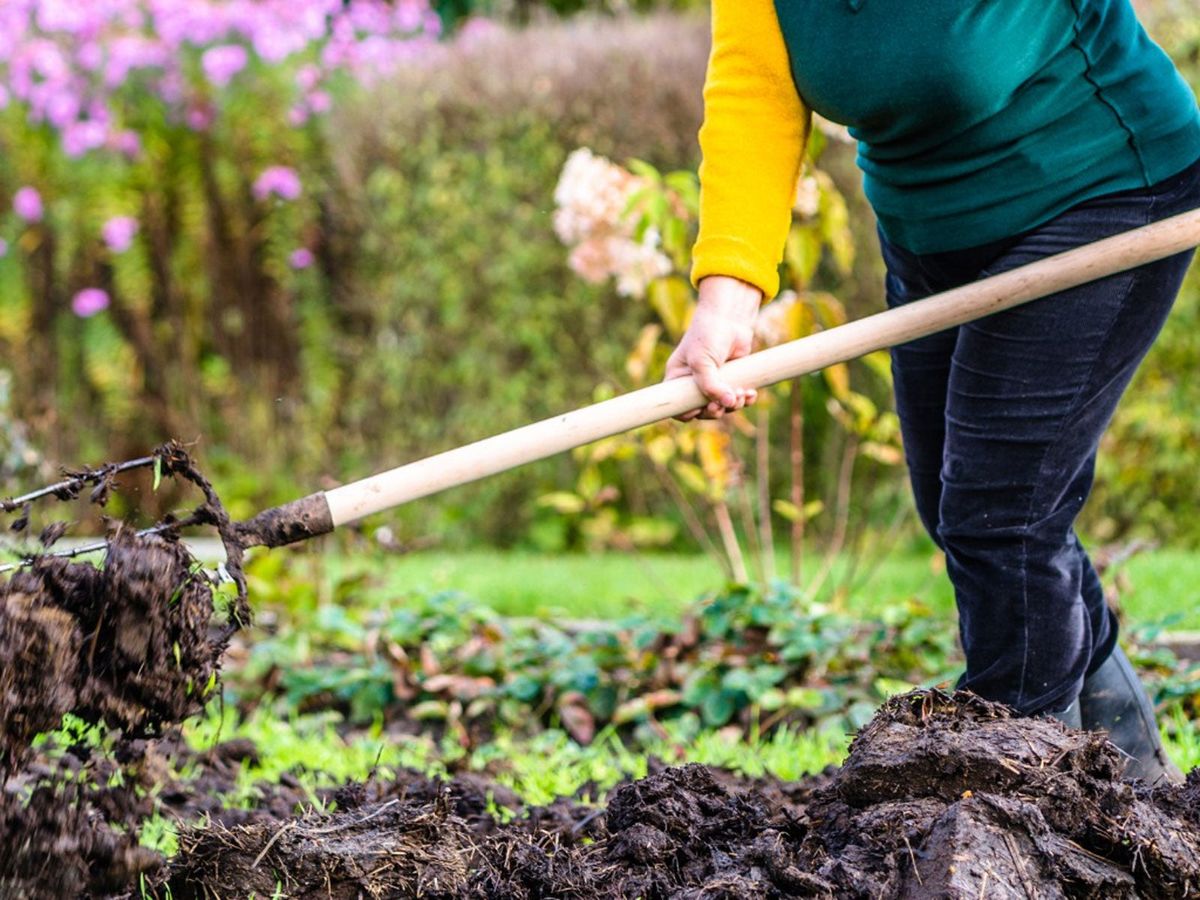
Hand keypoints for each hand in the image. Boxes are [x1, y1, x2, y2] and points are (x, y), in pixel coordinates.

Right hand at [665, 275, 760, 420]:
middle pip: (702, 411)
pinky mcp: (732, 380)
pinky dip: (744, 399)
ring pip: (722, 407)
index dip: (688, 413)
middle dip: (715, 411)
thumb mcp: (702, 360)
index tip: (700, 408)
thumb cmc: (708, 334)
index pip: (677, 406)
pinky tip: (750, 393)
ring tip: (741, 394)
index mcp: (678, 379)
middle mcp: (694, 383)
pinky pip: (736, 399)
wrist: (731, 317)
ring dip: (733, 405)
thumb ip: (710, 385)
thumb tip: (727, 404)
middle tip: (724, 404)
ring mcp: (714, 382)